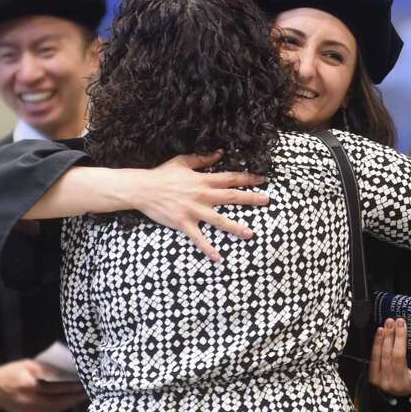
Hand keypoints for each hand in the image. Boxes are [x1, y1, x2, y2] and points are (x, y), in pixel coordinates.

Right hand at [0, 358, 86, 411]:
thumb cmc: (11, 372)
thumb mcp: (28, 364)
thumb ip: (46, 369)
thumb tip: (67, 371)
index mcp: (29, 385)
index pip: (56, 387)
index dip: (71, 386)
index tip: (83, 383)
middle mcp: (30, 400)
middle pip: (58, 401)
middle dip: (74, 397)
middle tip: (87, 392)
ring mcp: (28, 411)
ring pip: (54, 409)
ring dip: (68, 403)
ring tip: (80, 397)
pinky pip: (46, 411)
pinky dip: (58, 406)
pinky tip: (66, 401)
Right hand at [128, 151, 269, 261]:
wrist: (143, 189)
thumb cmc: (162, 174)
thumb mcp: (183, 162)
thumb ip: (203, 159)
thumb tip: (220, 153)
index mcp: (203, 180)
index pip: (231, 178)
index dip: (248, 177)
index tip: (263, 179)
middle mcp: (202, 195)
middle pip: (231, 197)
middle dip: (251, 199)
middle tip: (267, 201)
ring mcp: (194, 211)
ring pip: (219, 220)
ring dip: (236, 227)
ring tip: (250, 234)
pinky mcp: (183, 223)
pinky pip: (198, 238)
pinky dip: (208, 249)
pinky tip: (218, 258)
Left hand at [369, 318, 410, 396]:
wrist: (394, 395)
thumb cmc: (408, 380)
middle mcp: (399, 383)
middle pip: (398, 358)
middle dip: (399, 337)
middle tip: (399, 322)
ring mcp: (385, 380)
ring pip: (385, 355)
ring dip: (387, 337)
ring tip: (389, 324)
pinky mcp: (374, 377)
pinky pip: (374, 357)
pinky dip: (377, 343)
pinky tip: (380, 332)